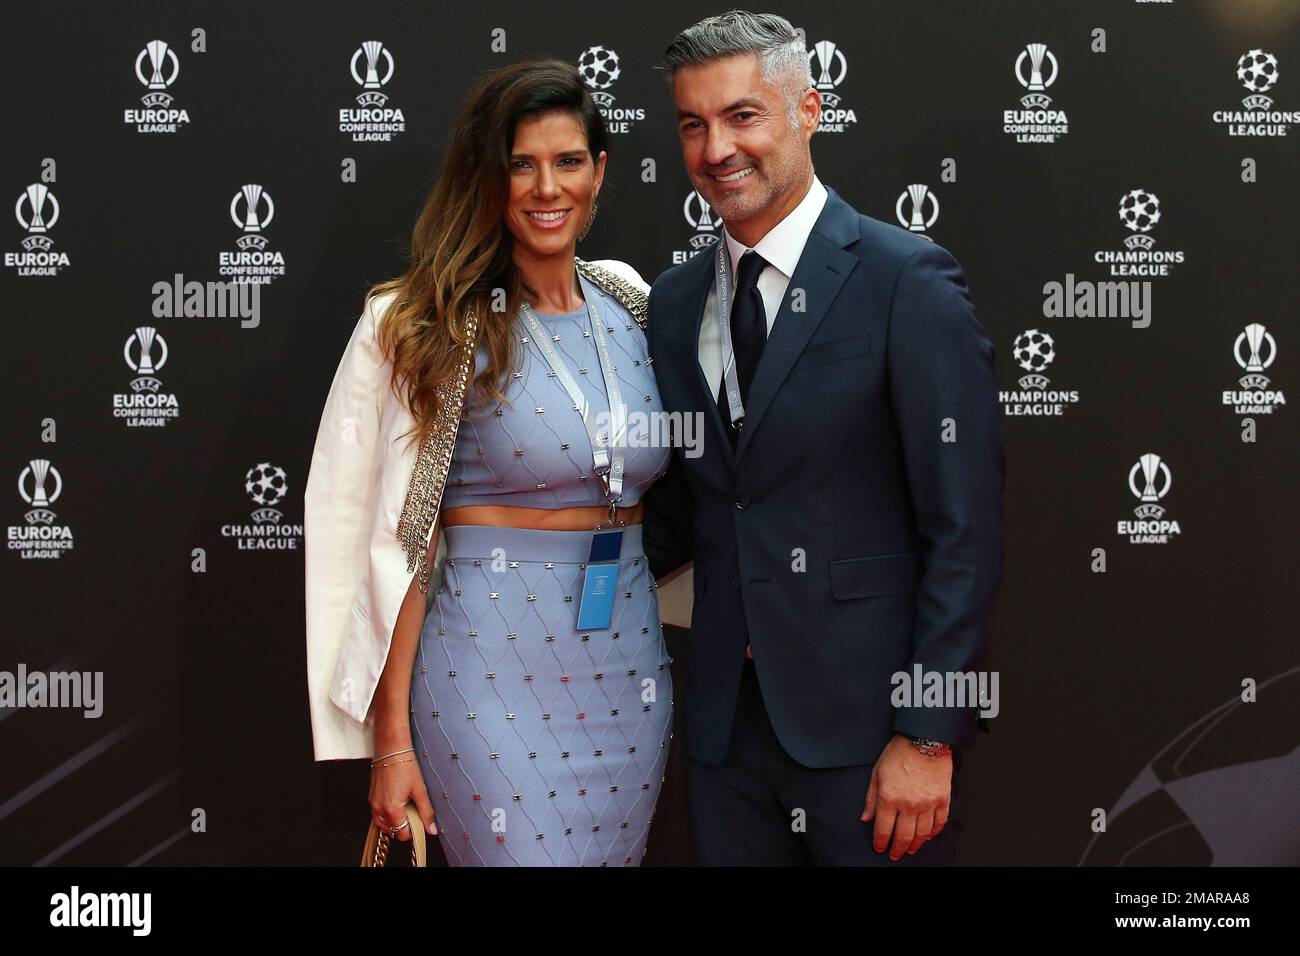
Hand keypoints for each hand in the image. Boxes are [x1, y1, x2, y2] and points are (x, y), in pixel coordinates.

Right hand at [369, 750, 437, 841]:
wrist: (391, 749)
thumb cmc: (404, 765)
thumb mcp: (420, 790)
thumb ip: (426, 812)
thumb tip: (431, 828)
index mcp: (392, 809)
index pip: (403, 834)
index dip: (414, 830)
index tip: (420, 823)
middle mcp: (379, 809)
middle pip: (393, 831)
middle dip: (404, 825)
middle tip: (413, 811)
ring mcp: (373, 803)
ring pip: (384, 824)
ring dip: (395, 820)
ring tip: (405, 805)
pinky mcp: (371, 797)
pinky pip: (378, 814)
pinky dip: (387, 813)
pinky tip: (397, 801)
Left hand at [861, 733, 951, 860]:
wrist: (924, 739)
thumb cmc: (899, 753)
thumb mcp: (877, 773)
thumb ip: (871, 798)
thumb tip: (866, 817)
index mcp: (890, 798)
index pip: (884, 829)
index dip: (880, 842)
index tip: (879, 847)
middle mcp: (909, 805)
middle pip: (903, 836)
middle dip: (897, 849)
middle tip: (894, 854)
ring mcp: (928, 804)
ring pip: (922, 834)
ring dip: (915, 845)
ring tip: (910, 849)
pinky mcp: (942, 800)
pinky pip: (939, 823)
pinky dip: (933, 833)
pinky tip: (928, 836)